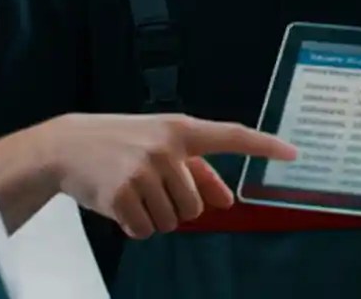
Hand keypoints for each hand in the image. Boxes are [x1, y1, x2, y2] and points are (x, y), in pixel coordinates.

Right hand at [46, 113, 296, 238]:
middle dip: (176, 206)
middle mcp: (166, 148)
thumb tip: (227, 201)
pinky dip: (135, 226)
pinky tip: (120, 204)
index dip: (264, 145)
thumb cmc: (122, 144)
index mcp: (180, 130)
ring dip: (155, 217)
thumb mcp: (161, 146)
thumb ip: (198, 171)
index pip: (231, 136)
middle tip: (149, 187)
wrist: (67, 146)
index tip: (294, 153)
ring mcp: (143, 170)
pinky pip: (146, 230)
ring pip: (173, 221)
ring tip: (132, 191)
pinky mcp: (121, 194)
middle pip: (196, 206)